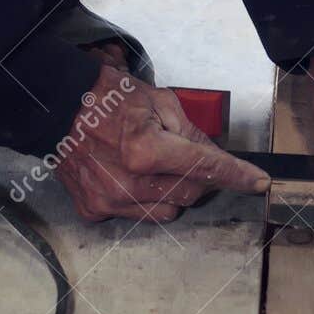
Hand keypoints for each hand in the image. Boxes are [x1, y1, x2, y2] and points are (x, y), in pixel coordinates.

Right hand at [53, 65, 269, 222]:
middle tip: (185, 155)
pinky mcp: (96, 211)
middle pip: (190, 193)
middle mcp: (129, 183)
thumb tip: (216, 161)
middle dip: (198, 176)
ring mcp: (111, 202)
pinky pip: (138, 215)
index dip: (237, 176)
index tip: (258, 182)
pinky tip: (126, 175)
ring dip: (171, 190)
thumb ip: (192, 135)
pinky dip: (142, 198)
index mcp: (146, 150)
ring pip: (168, 210)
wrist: (55, 109)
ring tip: (151, 164)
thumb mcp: (159, 102)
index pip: (206, 168)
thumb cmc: (108, 98)